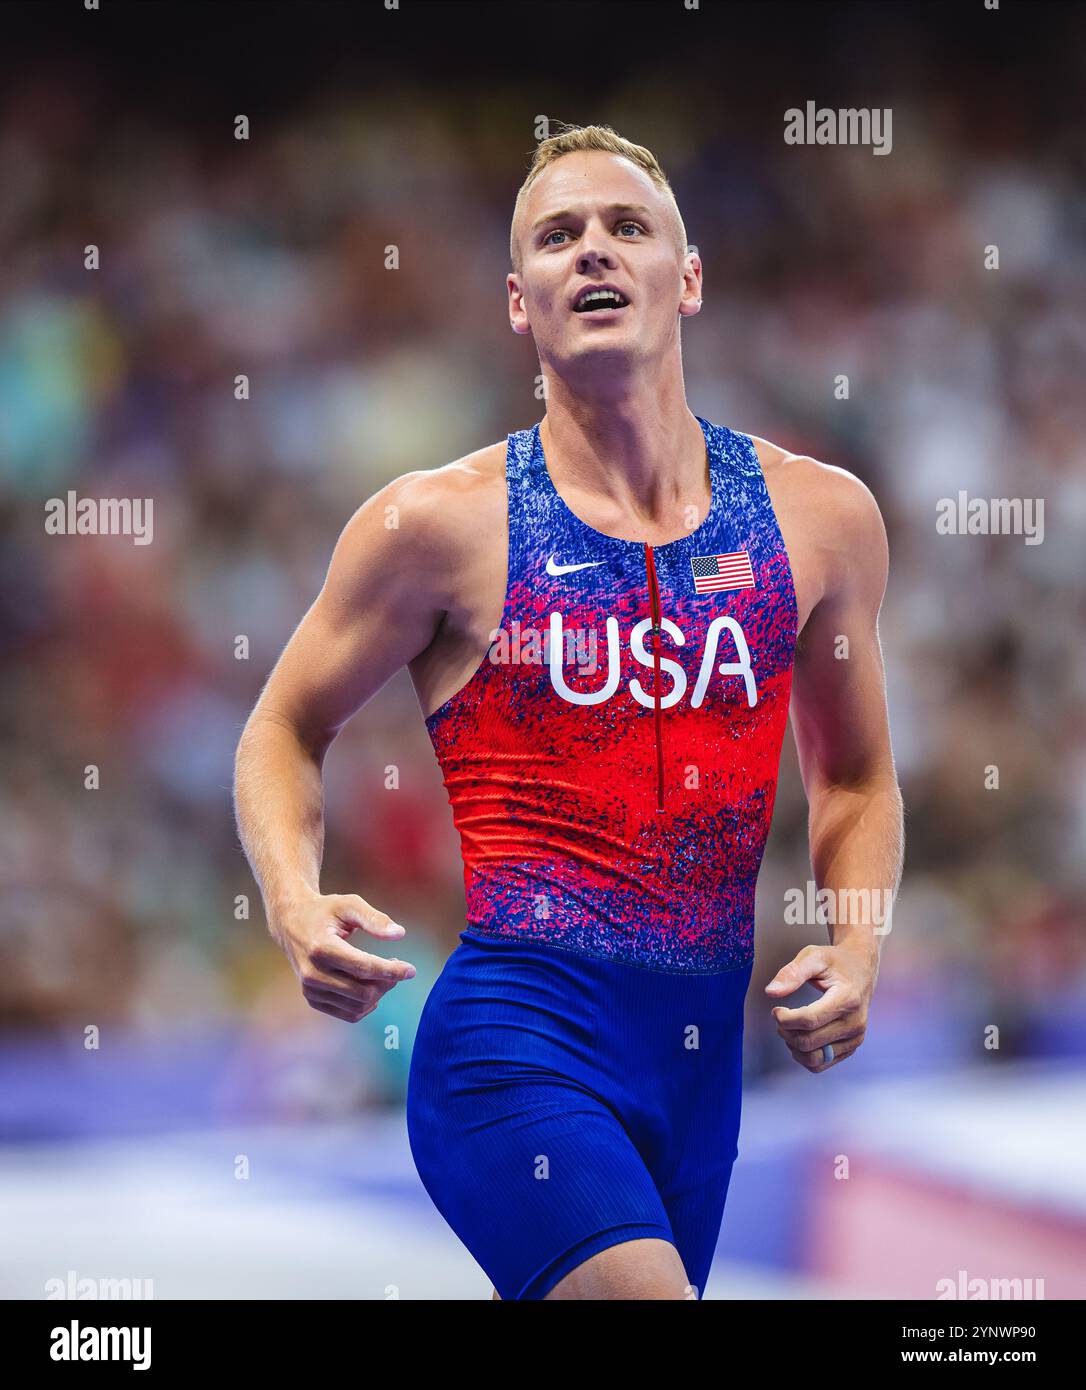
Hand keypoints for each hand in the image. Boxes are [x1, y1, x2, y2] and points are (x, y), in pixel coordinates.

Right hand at [269, 890, 415, 1022]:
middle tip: (396, 967)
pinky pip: (349, 1014)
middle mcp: (312, 973)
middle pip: (362, 991)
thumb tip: (399, 934)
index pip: (363, 967)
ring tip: (383, 973)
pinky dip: (367, 1004)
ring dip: (379, 993)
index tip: (411, 970)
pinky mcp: (312, 998)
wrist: (292, 923)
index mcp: (321, 948)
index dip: (391, 971)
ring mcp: (310, 989)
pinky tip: (371, 986)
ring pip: (358, 1005)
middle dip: (387, 982)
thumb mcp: (349, 905)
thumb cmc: (325, 911)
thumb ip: (374, 919)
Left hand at [764, 943, 876, 1071]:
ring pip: (815, 1058)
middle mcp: (855, 1022)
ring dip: (793, 1046)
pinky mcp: (851, 1047)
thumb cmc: (835, 961)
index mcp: (847, 999)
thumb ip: (792, 972)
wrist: (861, 968)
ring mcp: (855, 1037)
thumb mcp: (813, 956)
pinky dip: (804, 1055)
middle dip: (786, 1032)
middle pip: (809, 1041)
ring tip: (789, 1028)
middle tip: (780, 1017)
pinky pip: (822, 1063)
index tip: (776, 1010)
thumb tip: (771, 992)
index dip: (785, 1019)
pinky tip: (800, 1036)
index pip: (810, 1020)